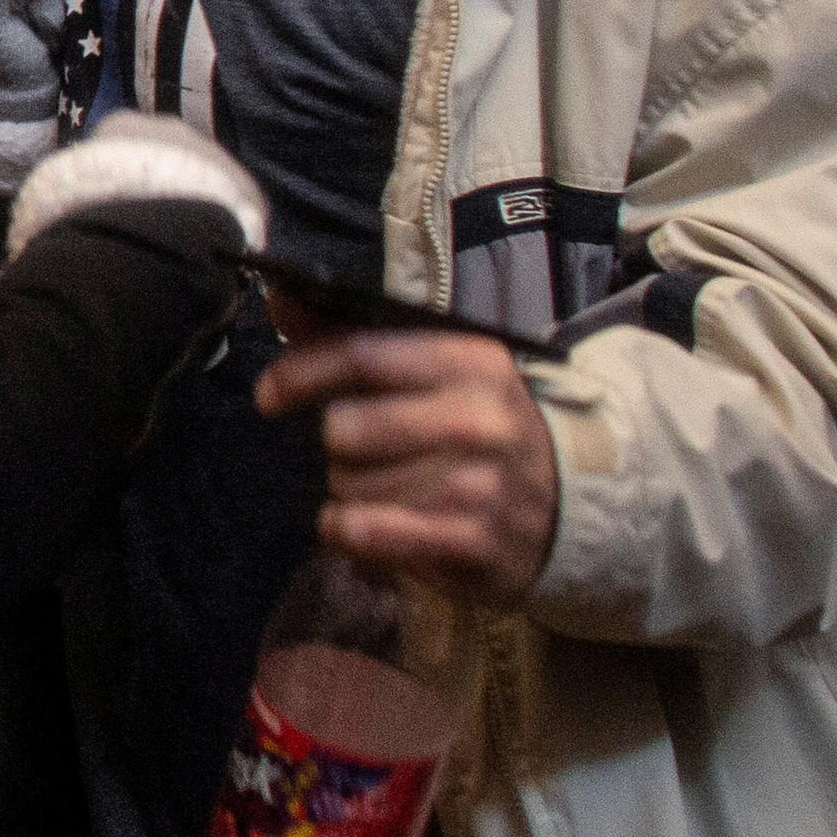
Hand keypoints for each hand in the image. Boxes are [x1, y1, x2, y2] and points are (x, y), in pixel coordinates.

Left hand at [258, 329, 560, 604]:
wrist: (567, 503)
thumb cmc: (478, 428)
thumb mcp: (437, 370)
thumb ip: (354, 334)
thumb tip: (279, 293)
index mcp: (470, 361)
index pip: (361, 355)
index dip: (301, 373)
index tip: (269, 394)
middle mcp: (479, 419)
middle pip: (346, 429)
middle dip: (340, 444)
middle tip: (367, 452)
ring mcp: (480, 485)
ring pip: (350, 486)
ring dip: (350, 491)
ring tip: (390, 488)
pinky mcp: (472, 542)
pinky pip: (364, 533)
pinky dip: (348, 530)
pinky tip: (369, 524)